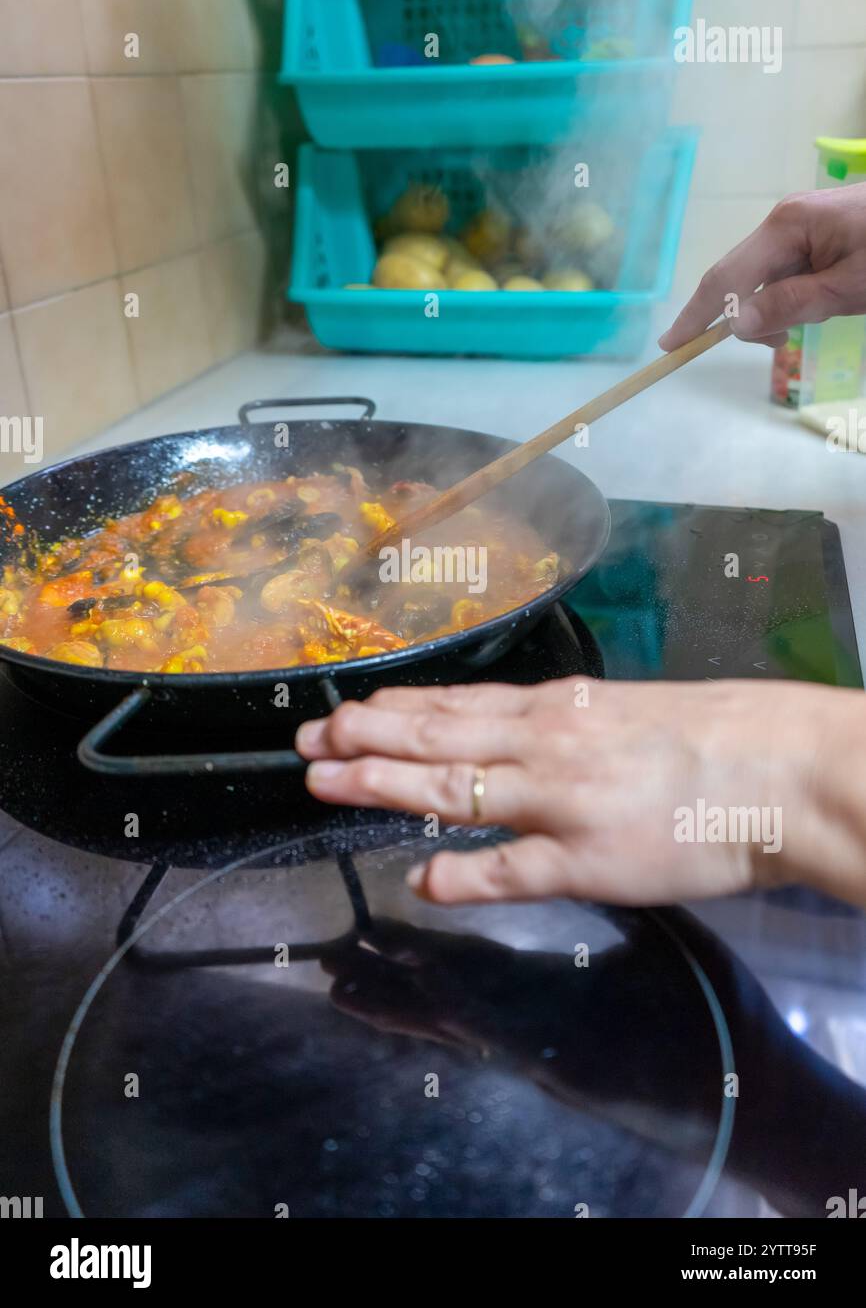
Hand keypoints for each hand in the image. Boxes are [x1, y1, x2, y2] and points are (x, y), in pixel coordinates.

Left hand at [296, 678, 865, 907]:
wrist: (774, 770)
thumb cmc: (708, 738)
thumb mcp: (621, 712)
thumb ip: (561, 726)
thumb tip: (508, 736)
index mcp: (555, 709)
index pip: (453, 706)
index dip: (390, 710)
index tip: (340, 711)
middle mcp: (543, 745)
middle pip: (435, 737)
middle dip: (363, 739)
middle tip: (305, 742)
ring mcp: (558, 800)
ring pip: (454, 786)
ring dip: (384, 784)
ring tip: (327, 783)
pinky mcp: (585, 858)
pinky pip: (510, 868)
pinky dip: (461, 873)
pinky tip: (418, 877)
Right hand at [660, 182, 865, 349]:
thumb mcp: (848, 288)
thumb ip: (790, 305)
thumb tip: (736, 325)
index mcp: (786, 226)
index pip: (725, 278)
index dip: (696, 315)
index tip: (671, 346)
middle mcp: (783, 220)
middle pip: (738, 277)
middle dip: (745, 317)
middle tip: (777, 345)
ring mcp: (797, 225)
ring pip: (764, 279)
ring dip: (777, 309)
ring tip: (819, 317)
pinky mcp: (813, 232)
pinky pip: (786, 272)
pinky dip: (794, 296)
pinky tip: (822, 303)